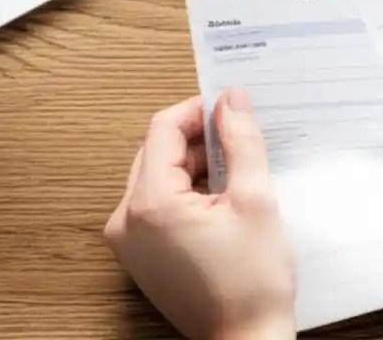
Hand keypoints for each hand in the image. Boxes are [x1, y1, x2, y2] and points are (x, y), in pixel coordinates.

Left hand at [104, 90, 295, 339]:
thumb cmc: (251, 283)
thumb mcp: (255, 200)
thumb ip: (241, 141)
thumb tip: (232, 100)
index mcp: (150, 204)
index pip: (163, 128)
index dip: (199, 110)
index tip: (231, 108)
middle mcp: (126, 220)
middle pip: (157, 151)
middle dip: (198, 139)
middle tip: (239, 139)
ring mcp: (128, 241)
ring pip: (157, 176)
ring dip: (194, 165)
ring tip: (237, 172)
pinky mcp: (139, 255)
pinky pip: (156, 204)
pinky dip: (186, 192)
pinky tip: (221, 199)